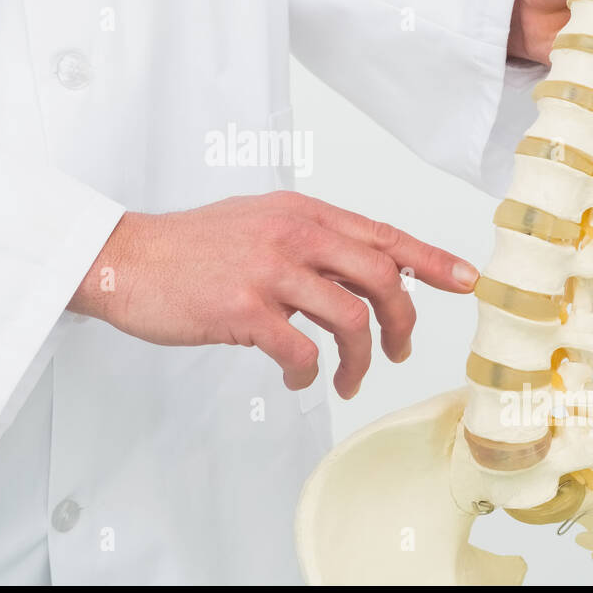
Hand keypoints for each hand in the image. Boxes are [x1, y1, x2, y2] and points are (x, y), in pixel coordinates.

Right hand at [68, 191, 478, 398]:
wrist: (124, 259)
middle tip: (397, 353)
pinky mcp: (243, 308)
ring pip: (351, 319)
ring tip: (347, 380)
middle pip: (381, 279)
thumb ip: (309, 240)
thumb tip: (365, 272)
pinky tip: (297, 378)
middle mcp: (292, 233)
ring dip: (360, 360)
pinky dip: (309, 374)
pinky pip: (302, 351)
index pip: (383, 234)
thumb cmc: (189, 248)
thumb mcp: (257, 223)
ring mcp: (268, 269)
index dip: (432, 260)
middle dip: (403, 324)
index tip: (467, 281)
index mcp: (301, 212)